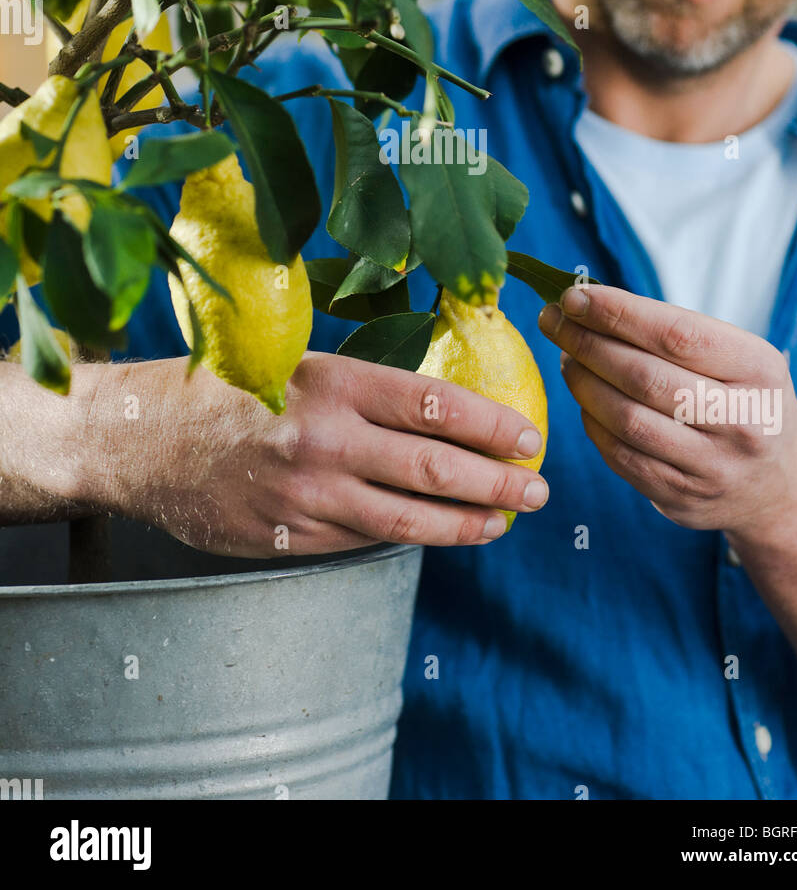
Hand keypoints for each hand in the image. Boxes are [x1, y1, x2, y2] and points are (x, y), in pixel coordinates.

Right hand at [77, 352, 547, 556]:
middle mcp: (323, 438)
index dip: (491, 424)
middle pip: (433, 467)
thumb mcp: (299, 367)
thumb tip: (450, 411)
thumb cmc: (232, 391)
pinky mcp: (291, 536)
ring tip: (504, 521)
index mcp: (331, 382)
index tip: (529, 435)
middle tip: (538, 489)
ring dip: (468, 523)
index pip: (434, 403)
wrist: (145, 440)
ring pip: (408, 518)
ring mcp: (307, 494)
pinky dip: (415, 539)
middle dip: (498, 482)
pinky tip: (444, 534)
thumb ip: (366, 390)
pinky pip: (366, 541)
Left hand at [538, 283, 796, 540]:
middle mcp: (743, 422)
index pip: (676, 334)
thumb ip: (674, 332)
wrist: (781, 485)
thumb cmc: (744, 399)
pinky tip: (584, 399)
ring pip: (626, 420)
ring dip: (582, 382)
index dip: (616, 312)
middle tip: (552, 320)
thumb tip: (588, 303)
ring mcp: (713, 468)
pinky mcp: (682, 500)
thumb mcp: (739, 357)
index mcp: (760, 371)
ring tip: (566, 357)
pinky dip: (592, 421)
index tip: (574, 296)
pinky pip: (620, 457)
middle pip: (644, 377)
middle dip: (586, 343)